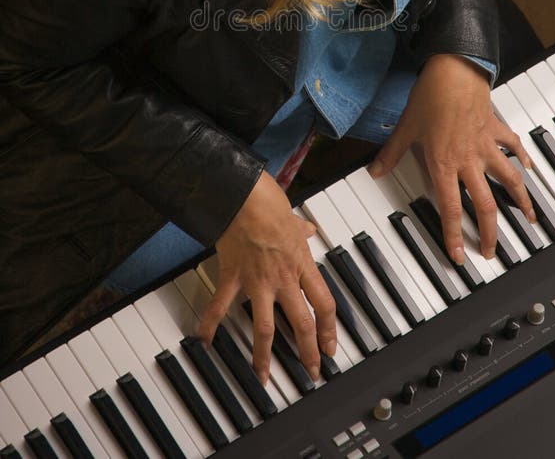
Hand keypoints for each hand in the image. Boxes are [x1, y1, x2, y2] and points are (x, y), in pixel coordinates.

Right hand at [197, 170, 335, 383]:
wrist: (244, 195)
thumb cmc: (269, 203)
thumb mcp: (294, 218)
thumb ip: (302, 230)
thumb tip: (309, 229)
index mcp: (301, 264)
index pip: (323, 304)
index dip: (329, 330)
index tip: (330, 347)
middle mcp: (283, 277)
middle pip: (301, 323)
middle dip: (308, 351)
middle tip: (311, 371)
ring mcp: (257, 280)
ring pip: (265, 327)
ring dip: (264, 355)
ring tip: (263, 377)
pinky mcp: (233, 276)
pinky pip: (221, 306)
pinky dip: (210, 325)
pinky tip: (205, 342)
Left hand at [369, 54, 535, 263]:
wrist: (453, 71)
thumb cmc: (429, 98)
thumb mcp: (404, 129)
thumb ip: (391, 154)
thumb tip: (374, 171)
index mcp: (443, 164)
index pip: (449, 208)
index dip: (453, 234)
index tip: (459, 255)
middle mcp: (468, 161)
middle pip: (484, 204)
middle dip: (489, 233)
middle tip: (492, 251)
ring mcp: (485, 146)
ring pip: (509, 180)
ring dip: (520, 201)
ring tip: (529, 219)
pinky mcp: (496, 130)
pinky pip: (514, 147)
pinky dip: (524, 157)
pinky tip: (530, 167)